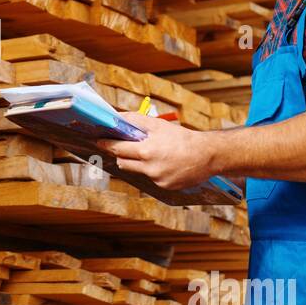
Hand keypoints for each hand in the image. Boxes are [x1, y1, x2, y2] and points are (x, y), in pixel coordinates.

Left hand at [95, 112, 216, 189]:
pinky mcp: (165, 187)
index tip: (99, 141)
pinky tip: (164, 163)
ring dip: (136, 163)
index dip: (107, 144)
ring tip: (147, 154)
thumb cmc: (182, 137)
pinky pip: (151, 178)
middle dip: (119, 154)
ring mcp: (157, 180)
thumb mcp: (158, 125)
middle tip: (118, 147)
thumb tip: (117, 116)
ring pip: (136, 171)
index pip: (118, 149)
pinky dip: (153, 170)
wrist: (206, 155)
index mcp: (147, 151)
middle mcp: (150, 168)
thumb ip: (136, 120)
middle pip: (122, 163)